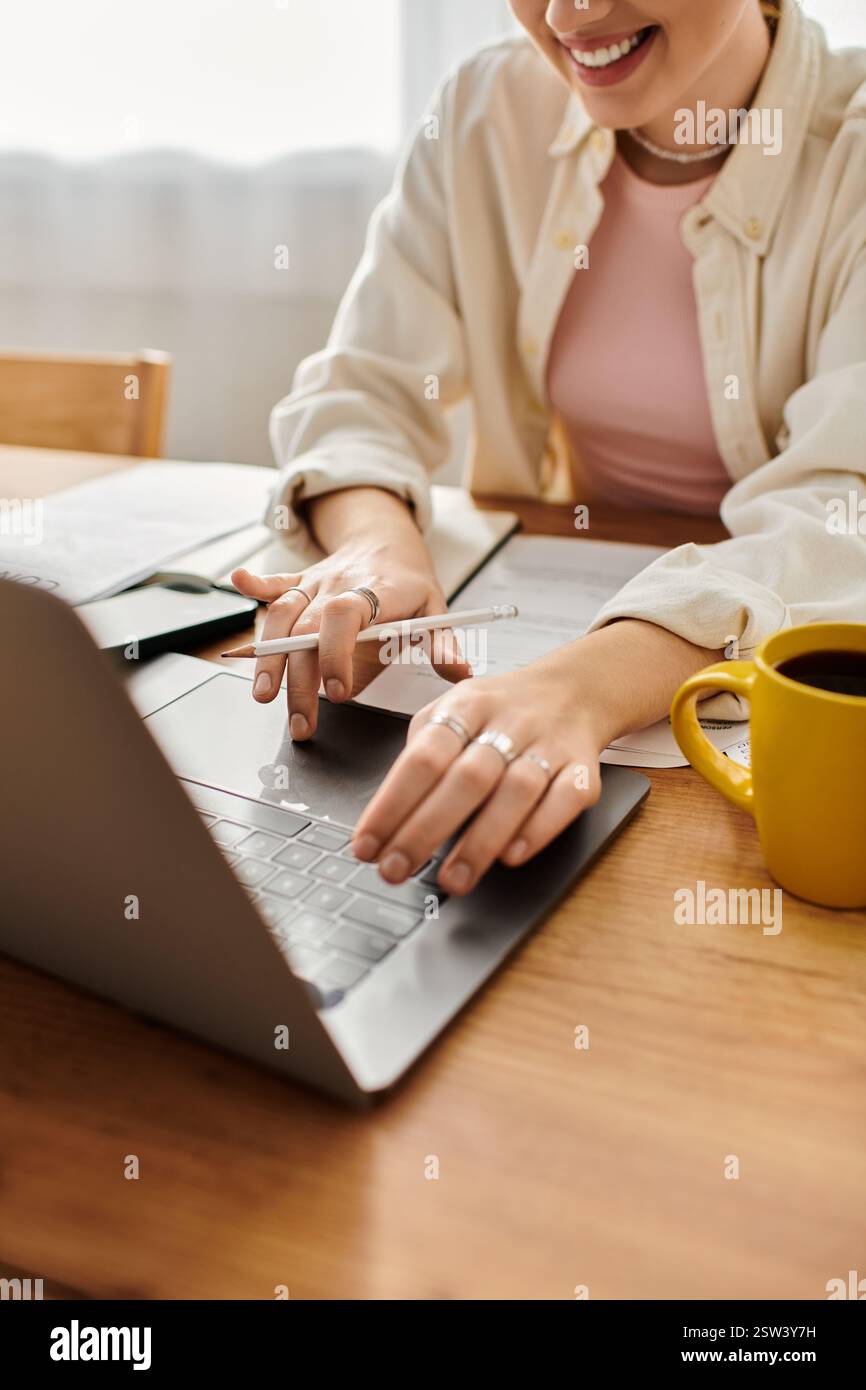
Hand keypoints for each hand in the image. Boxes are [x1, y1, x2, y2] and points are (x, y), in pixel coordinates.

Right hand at [231, 507, 470, 739]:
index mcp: (373, 591)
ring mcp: (314, 584)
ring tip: (263, 695)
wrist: (388, 541)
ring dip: (268, 654)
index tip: (339, 693)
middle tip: (300, 723)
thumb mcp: (436, 610)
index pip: (345, 618)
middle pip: (306, 630)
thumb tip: (460, 673)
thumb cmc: (410, 584)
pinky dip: (254, 584)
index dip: (336, 653)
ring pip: (282, 615)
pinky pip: (275, 583)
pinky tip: (237, 582)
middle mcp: (337, 586)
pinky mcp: (299, 583)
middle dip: (298, 680)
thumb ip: (444, 643)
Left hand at [351, 653, 605, 895]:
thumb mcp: (453, 711)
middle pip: (466, 778)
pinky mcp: (583, 768)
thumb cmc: (500, 713)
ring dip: (480, 841)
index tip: (367, 846)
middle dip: (425, 830)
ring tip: (452, 880)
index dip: (391, 804)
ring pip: (517, 791)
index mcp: (466, 706)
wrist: (574, 689)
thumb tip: (387, 814)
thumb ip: (422, 752)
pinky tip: (512, 856)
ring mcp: (549, 745)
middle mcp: (508, 722)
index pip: (423, 757)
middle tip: (396, 870)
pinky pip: (566, 798)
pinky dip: (539, 829)